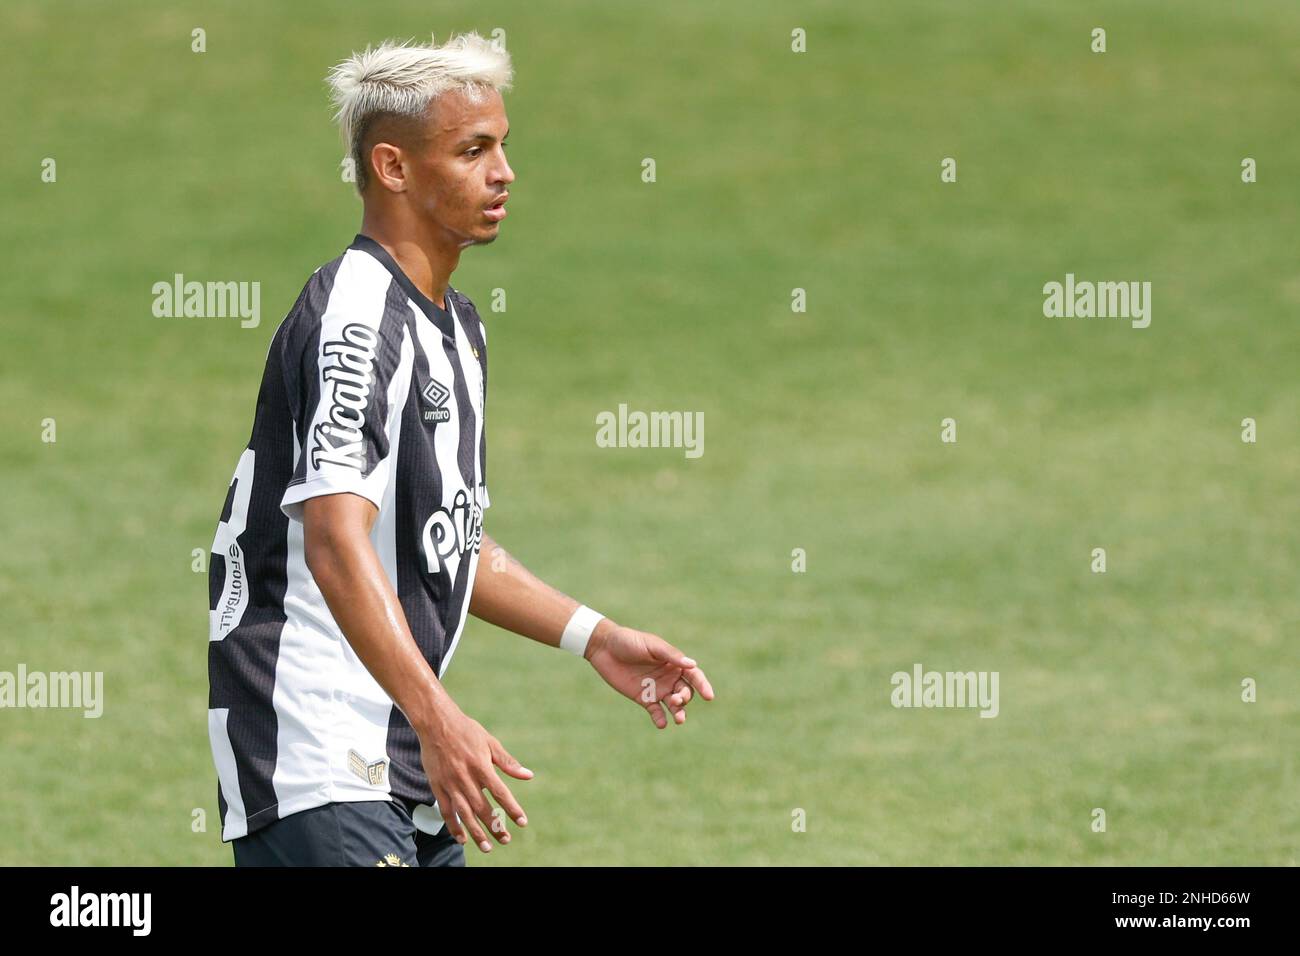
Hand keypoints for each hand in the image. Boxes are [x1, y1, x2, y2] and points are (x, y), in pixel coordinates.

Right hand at [416, 703, 532, 852]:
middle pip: (482, 808)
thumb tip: (528, 776)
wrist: (436, 723)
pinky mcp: (437, 786)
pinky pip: (446, 811)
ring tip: (487, 847)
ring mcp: (450, 784)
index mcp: (481, 766)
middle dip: (495, 826)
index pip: (500, 792)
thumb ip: (507, 762)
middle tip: (506, 840)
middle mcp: (465, 778)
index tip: (522, 821)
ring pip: (464, 814)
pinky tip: (461, 839)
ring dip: (476, 832)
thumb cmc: (467, 731)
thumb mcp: (490, 742)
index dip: (511, 808)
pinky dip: (453, 826)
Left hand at [586, 622, 715, 728]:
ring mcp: (657, 688)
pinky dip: (660, 719)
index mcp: (674, 662)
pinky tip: (661, 723)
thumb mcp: (651, 646)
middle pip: (685, 692)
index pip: (694, 675)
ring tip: (678, 719)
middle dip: (685, 698)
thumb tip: (693, 664)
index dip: (703, 685)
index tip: (709, 696)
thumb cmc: (629, 641)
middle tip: (677, 699)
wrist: (604, 647)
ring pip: (674, 705)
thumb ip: (671, 655)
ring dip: (678, 712)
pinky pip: (656, 712)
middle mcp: (669, 677)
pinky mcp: (643, 698)